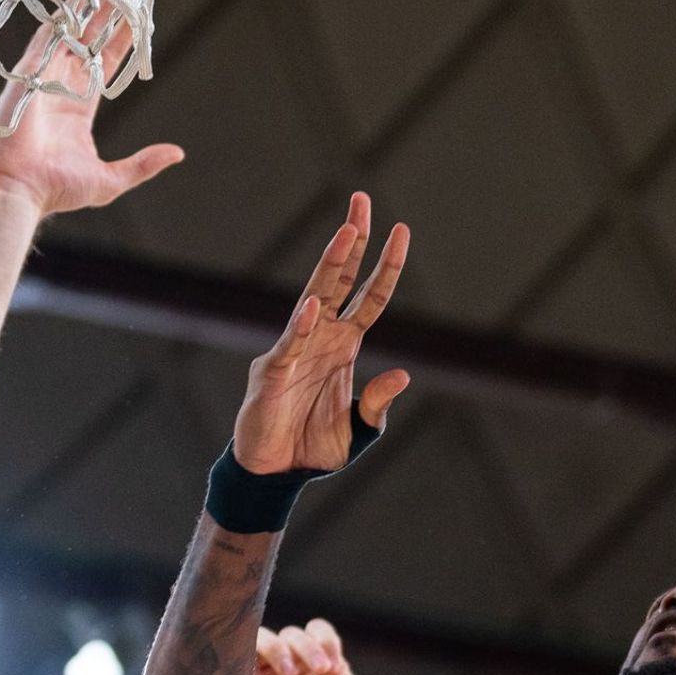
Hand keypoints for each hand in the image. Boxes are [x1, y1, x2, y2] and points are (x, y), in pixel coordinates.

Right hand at [0, 0, 184, 216]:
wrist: (19, 192)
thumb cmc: (56, 189)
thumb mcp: (111, 179)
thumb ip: (143, 164)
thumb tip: (177, 153)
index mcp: (80, 102)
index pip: (110, 57)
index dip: (126, 32)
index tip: (141, 7)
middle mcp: (62, 81)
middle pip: (94, 33)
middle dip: (112, 3)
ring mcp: (44, 72)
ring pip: (73, 26)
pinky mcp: (29, 71)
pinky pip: (49, 33)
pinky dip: (65, 11)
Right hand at [234, 194, 411, 473]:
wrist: (276, 474)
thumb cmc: (312, 448)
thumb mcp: (359, 430)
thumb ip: (377, 404)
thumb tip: (402, 375)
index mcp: (344, 346)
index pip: (370, 297)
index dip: (387, 266)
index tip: (401, 230)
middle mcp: (322, 338)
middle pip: (340, 279)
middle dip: (352, 240)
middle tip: (362, 201)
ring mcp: (297, 350)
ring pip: (316, 298)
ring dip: (332, 265)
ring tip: (346, 234)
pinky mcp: (273, 372)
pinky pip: (289, 346)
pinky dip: (301, 329)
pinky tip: (313, 308)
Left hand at [246, 619, 378, 674]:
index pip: (238, 652)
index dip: (247, 654)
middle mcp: (272, 674)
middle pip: (264, 636)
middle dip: (276, 648)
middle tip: (289, 673)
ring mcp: (301, 666)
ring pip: (293, 634)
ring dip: (307, 648)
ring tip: (320, 670)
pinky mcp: (328, 660)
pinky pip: (321, 630)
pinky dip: (326, 641)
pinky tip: (332, 664)